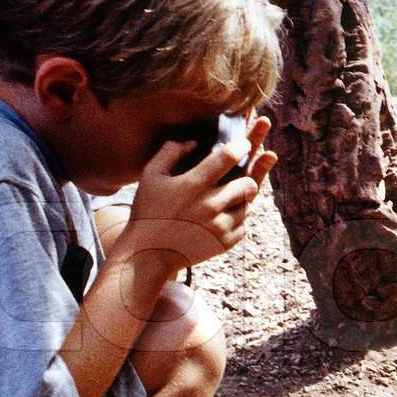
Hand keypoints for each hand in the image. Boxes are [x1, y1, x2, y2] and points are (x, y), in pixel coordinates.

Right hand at [118, 116, 277, 280]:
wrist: (149, 254)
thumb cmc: (148, 211)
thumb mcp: (151, 176)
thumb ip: (170, 151)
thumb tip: (194, 142)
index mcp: (192, 185)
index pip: (227, 157)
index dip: (241, 146)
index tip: (245, 144)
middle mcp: (210, 205)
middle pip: (248, 183)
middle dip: (247, 177)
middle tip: (240, 177)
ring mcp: (220, 226)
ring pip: (248, 204)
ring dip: (241, 199)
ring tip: (224, 200)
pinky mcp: (226, 242)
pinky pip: (244, 223)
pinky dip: (236, 218)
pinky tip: (219, 218)